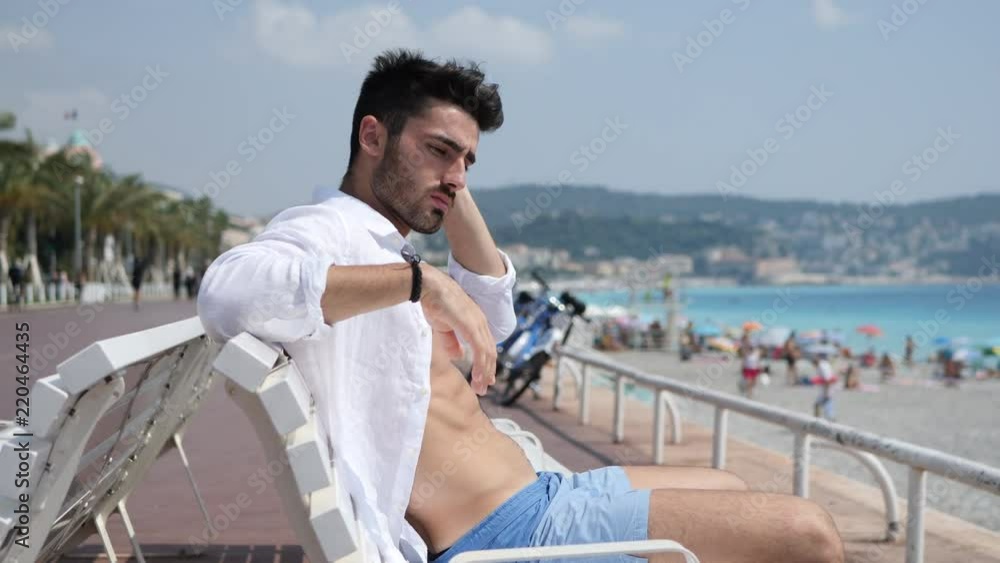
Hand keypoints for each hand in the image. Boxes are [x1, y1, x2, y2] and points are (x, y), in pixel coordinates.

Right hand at [419, 264, 496, 394]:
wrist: (429, 286)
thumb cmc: (435, 303)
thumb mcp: (443, 327)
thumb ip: (452, 342)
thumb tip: (459, 356)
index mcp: (476, 322)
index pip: (487, 346)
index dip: (487, 364)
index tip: (485, 379)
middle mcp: (481, 323)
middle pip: (490, 352)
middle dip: (487, 372)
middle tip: (483, 389)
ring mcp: (477, 324)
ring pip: (487, 353)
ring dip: (484, 372)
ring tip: (480, 387)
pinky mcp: (471, 326)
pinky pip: (480, 349)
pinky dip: (480, 365)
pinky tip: (477, 377)